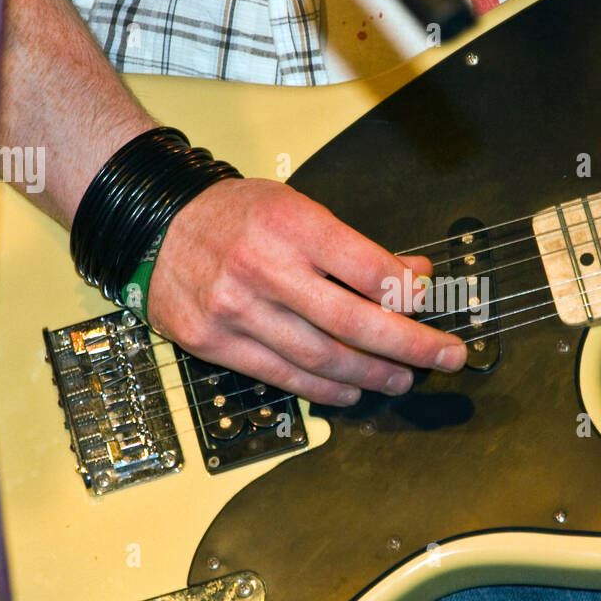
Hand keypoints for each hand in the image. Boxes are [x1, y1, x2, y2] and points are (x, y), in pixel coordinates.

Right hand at [146, 178, 466, 405]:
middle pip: (353, 321)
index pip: (368, 269)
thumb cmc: (233, 216)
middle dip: (410, 346)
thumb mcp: (297, 209)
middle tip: (445, 357)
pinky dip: (324, 390)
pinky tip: (351, 391)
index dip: (408, 295)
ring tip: (401, 379)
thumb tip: (414, 277)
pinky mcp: (214, 342)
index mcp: (290, 225)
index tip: (431, 307)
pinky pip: (282, 376)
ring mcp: (236, 310)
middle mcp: (264, 268)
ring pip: (321, 358)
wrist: (155, 226)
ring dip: (372, 375)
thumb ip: (355, 248)